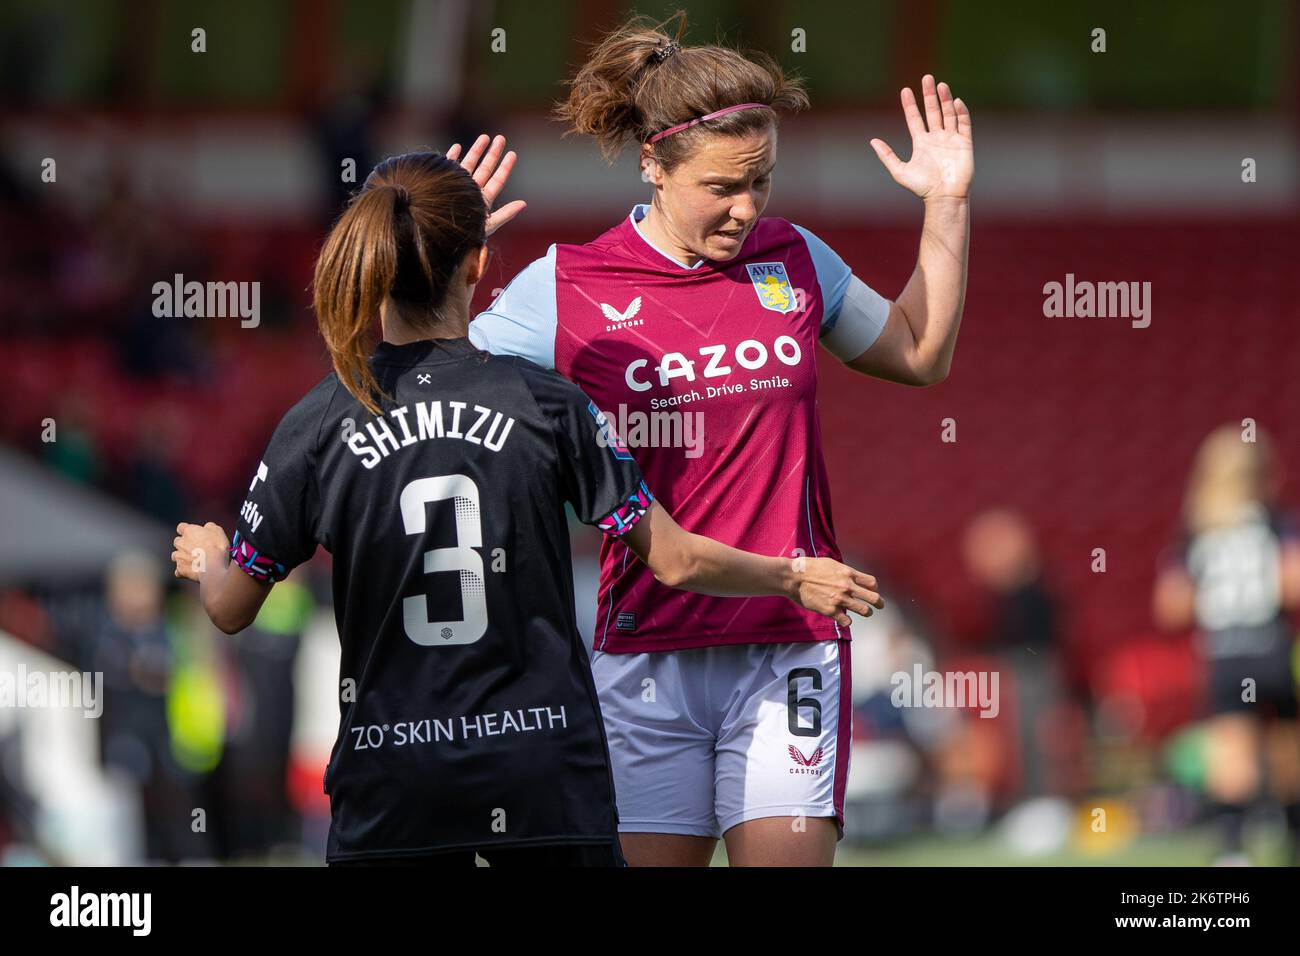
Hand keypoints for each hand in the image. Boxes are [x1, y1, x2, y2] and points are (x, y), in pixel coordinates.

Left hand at [172, 522, 228, 581]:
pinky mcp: (180, 569)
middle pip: (177, 542)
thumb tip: (206, 527)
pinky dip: (183, 571)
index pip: (181, 527)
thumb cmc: (217, 547)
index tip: (194, 534)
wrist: (214, 566)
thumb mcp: (218, 530)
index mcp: (188, 531)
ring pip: (175, 555)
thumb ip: (209, 527)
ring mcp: (178, 557)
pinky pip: (178, 571)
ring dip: (182, 557)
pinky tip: (191, 571)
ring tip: (193, 560)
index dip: (187, 530)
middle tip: (196, 548)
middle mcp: (180, 543)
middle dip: (184, 544)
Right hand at [446, 134, 527, 236]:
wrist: (439, 235)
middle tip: (501, 138)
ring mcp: (457, 187)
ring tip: (485, 137)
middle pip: (485, 169)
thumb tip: (524, 203)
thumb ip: (506, 214)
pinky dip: (453, 156)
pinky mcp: (442, 184)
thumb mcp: (489, 224)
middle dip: (493, 153)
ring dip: (476, 151)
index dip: (505, 167)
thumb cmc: (464, 235)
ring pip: (469, 165)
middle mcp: (471, 192)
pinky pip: (448, 167)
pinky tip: (458, 147)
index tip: (513, 154)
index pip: (498, 180)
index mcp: (483, 200)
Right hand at [789, 557, 883, 626]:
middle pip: (874, 598)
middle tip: (879, 605)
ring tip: (865, 612)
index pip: (872, 583)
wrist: (794, 577)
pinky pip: (847, 621)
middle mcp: (848, 586)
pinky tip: (844, 619)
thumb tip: (851, 576)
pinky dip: (847, 621)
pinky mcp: (831, 611)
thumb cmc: (810, 568)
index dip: (874, 588)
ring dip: (866, 612)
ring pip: (864, 611)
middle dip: (879, 603)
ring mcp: (840, 599)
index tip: (872, 591)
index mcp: (848, 573)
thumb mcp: (831, 563)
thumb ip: (844, 572)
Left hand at [871, 74, 972, 200]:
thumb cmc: (922, 187)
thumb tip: (873, 141)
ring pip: (948, 114)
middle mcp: (936, 138)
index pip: (914, 118)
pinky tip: (955, 101)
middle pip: (933, 111)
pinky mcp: (965, 143)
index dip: (910, 104)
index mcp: (921, 142)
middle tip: (927, 77)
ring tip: (940, 85)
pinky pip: (964, 124)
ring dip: (944, 99)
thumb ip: (887, 155)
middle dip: (929, 95)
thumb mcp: (900, 171)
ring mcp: (951, 139)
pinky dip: (960, 112)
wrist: (944, 197)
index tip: (905, 90)